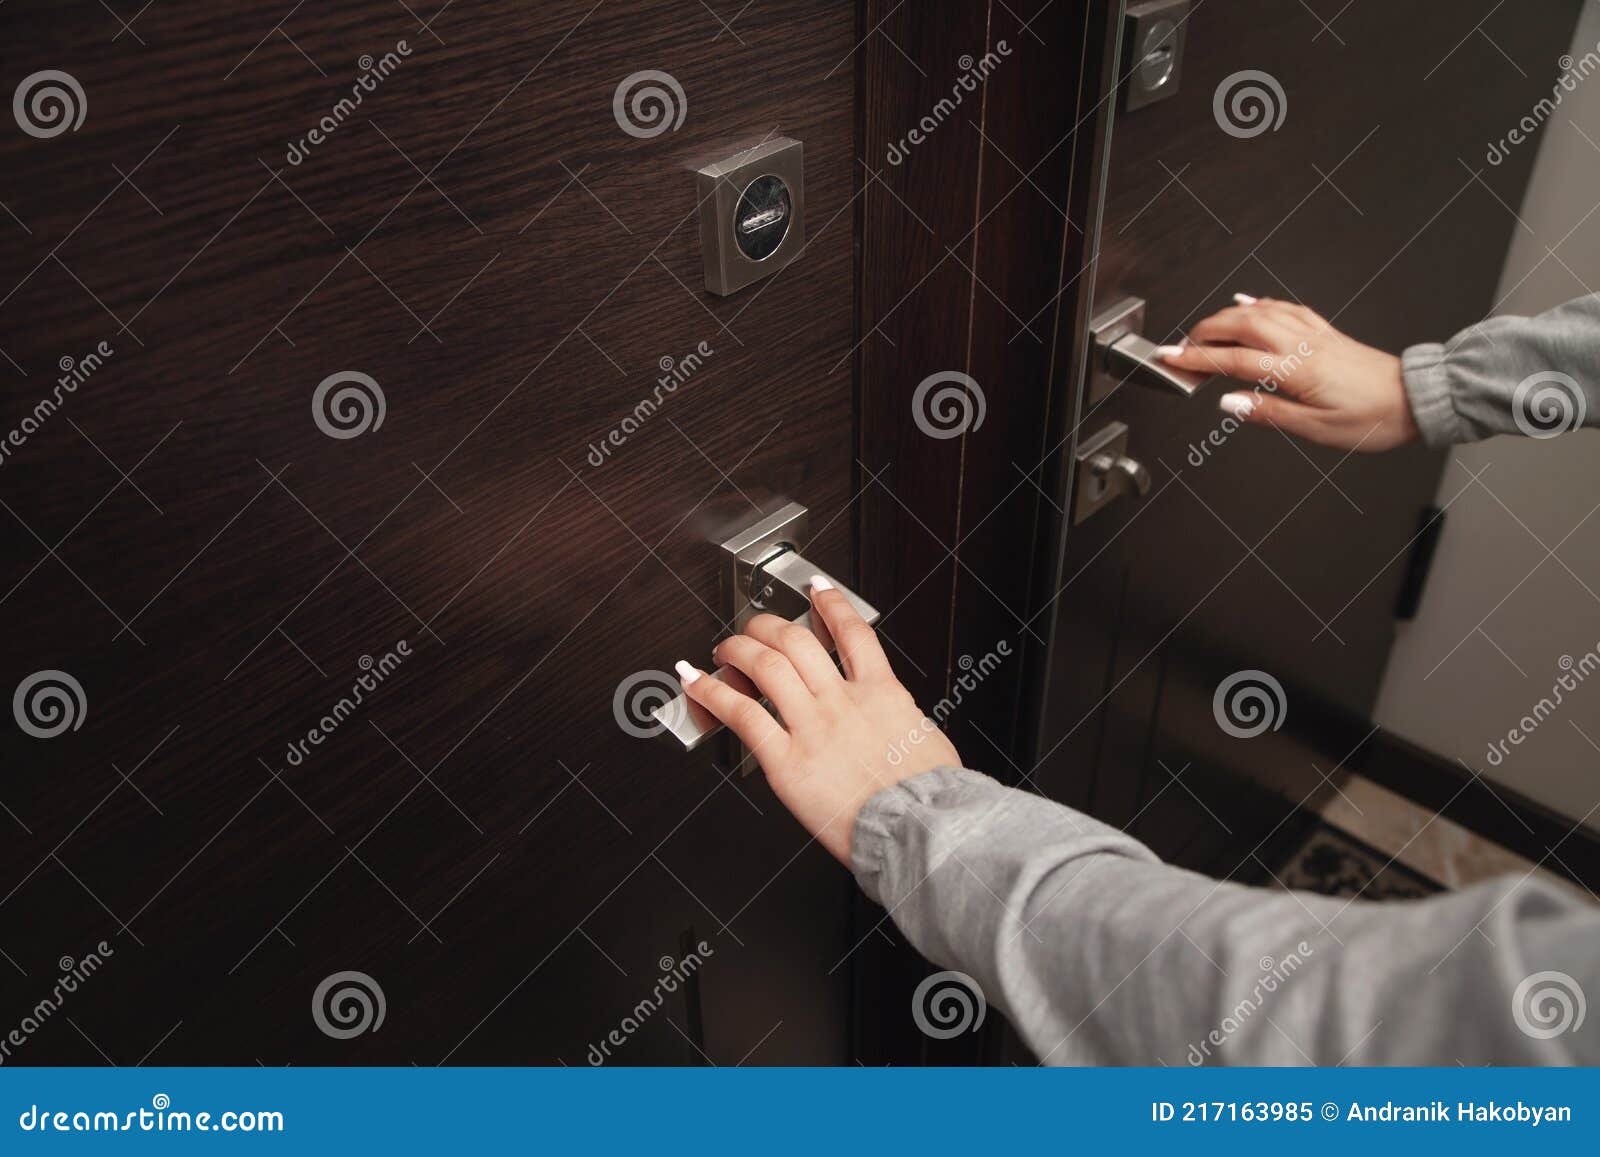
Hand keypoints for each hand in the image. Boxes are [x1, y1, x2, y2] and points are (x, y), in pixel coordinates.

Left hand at [674, 577, 959, 866]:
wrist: (923, 828)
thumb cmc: (931, 797)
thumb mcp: (929, 741)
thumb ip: (903, 721)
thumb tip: (898, 719)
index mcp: (882, 694)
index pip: (853, 633)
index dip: (832, 604)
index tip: (818, 590)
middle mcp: (843, 702)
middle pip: (797, 641)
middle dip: (769, 626)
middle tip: (756, 626)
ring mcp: (814, 727)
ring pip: (766, 665)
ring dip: (738, 648)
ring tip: (724, 648)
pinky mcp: (788, 761)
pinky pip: (742, 714)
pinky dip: (713, 691)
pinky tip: (695, 681)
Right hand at [1155, 294, 1418, 451]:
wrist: (1416, 399)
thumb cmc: (1373, 418)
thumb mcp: (1317, 429)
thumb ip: (1269, 413)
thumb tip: (1229, 402)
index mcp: (1297, 370)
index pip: (1234, 360)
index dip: (1196, 359)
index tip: (1169, 359)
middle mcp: (1302, 344)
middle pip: (1241, 326)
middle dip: (1204, 332)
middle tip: (1180, 346)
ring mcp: (1314, 334)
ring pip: (1261, 313)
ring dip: (1226, 317)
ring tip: (1203, 329)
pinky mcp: (1325, 332)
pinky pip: (1286, 308)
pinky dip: (1260, 303)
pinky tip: (1247, 302)